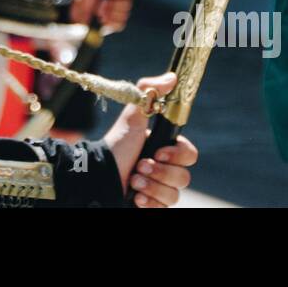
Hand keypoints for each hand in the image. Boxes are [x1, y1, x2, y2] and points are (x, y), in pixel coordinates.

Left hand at [69, 0, 133, 30]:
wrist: (73, 14)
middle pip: (128, 3)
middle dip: (113, 5)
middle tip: (101, 5)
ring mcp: (116, 12)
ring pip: (125, 14)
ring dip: (111, 14)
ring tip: (98, 13)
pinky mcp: (113, 23)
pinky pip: (121, 24)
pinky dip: (111, 23)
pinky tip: (102, 20)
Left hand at [103, 73, 197, 206]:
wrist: (97, 174)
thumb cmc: (116, 144)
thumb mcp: (132, 115)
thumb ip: (149, 92)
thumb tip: (172, 77)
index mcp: (165, 148)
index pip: (190, 155)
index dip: (178, 155)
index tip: (159, 152)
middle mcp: (165, 169)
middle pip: (184, 178)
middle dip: (161, 173)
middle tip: (140, 167)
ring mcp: (159, 188)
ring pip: (174, 195)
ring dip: (152, 188)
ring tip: (133, 181)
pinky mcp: (152, 204)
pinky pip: (163, 209)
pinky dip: (149, 203)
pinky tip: (136, 197)